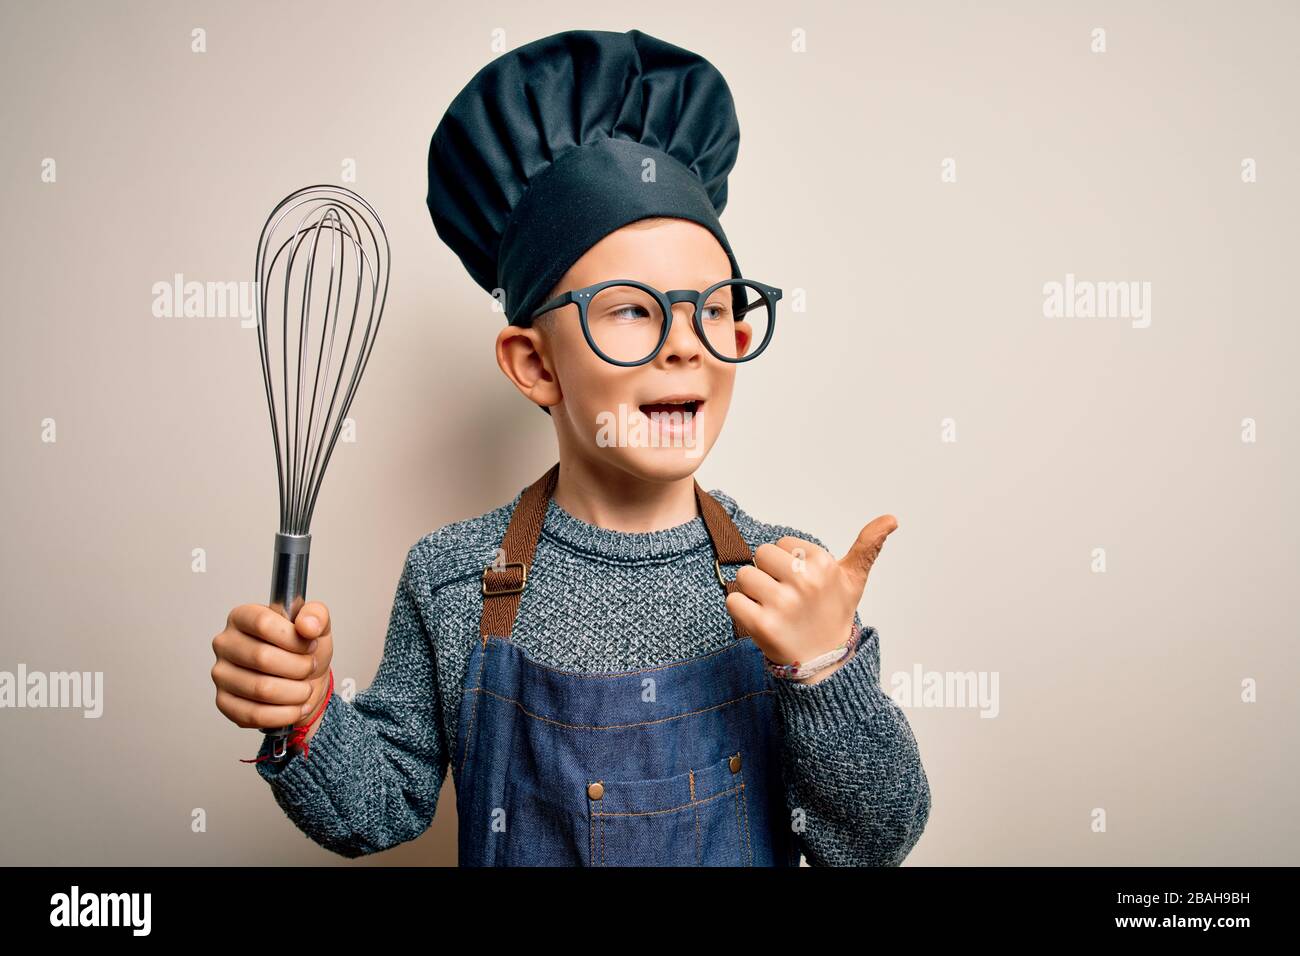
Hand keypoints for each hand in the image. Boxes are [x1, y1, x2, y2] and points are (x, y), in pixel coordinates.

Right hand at [212, 600, 333, 733]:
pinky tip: (296, 707)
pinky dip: (284, 714)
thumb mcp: (318, 625)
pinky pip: (255, 714)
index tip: (310, 646)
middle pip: (262, 658)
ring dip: (295, 693)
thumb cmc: (304, 651)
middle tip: (309, 668)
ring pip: (261, 689)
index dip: (294, 638)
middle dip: (298, 667)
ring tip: (305, 688)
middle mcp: (225, 643)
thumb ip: (316, 615)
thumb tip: (307, 625)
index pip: (263, 623)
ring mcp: (221, 674)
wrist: (305, 682)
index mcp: (242, 616)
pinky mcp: (224, 702)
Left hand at [724, 516, 897, 683]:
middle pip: (761, 554)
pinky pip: (733, 600)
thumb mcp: (854, 579)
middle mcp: (805, 581)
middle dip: (768, 573)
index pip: (782, 543)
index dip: (788, 562)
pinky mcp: (763, 625)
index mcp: (824, 564)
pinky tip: (760, 618)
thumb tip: (892, 518)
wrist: (824, 661)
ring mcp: (783, 604)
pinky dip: (740, 608)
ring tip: (773, 608)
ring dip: (752, 591)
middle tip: (785, 595)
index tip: (802, 583)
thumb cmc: (834, 614)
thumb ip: (868, 545)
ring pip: (745, 576)